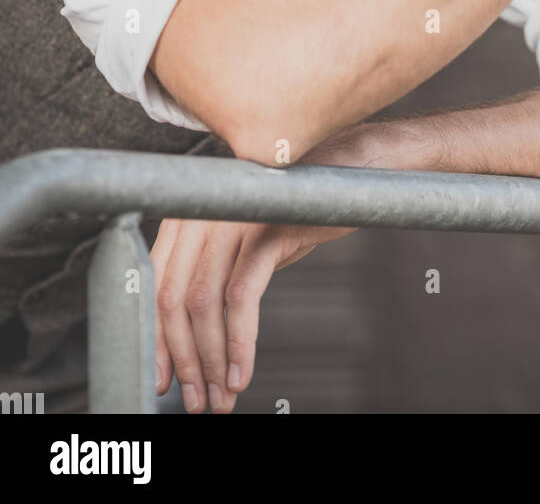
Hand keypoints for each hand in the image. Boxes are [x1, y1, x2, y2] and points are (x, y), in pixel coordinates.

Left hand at [152, 215, 355, 412]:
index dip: (156, 340)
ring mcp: (230, 219)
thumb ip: (209, 278)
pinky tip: (241, 373)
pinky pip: (241, 297)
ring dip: (211, 360)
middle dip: (184, 360)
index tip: (164, 380)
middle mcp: (201, 214)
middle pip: (173, 299)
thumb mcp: (240, 246)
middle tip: (198, 401)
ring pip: (203, 303)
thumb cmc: (288, 217)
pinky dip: (239, 344)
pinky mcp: (263, 230)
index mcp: (186, 219)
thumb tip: (189, 347)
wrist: (342, 180)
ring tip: (223, 397)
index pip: (155, 287)